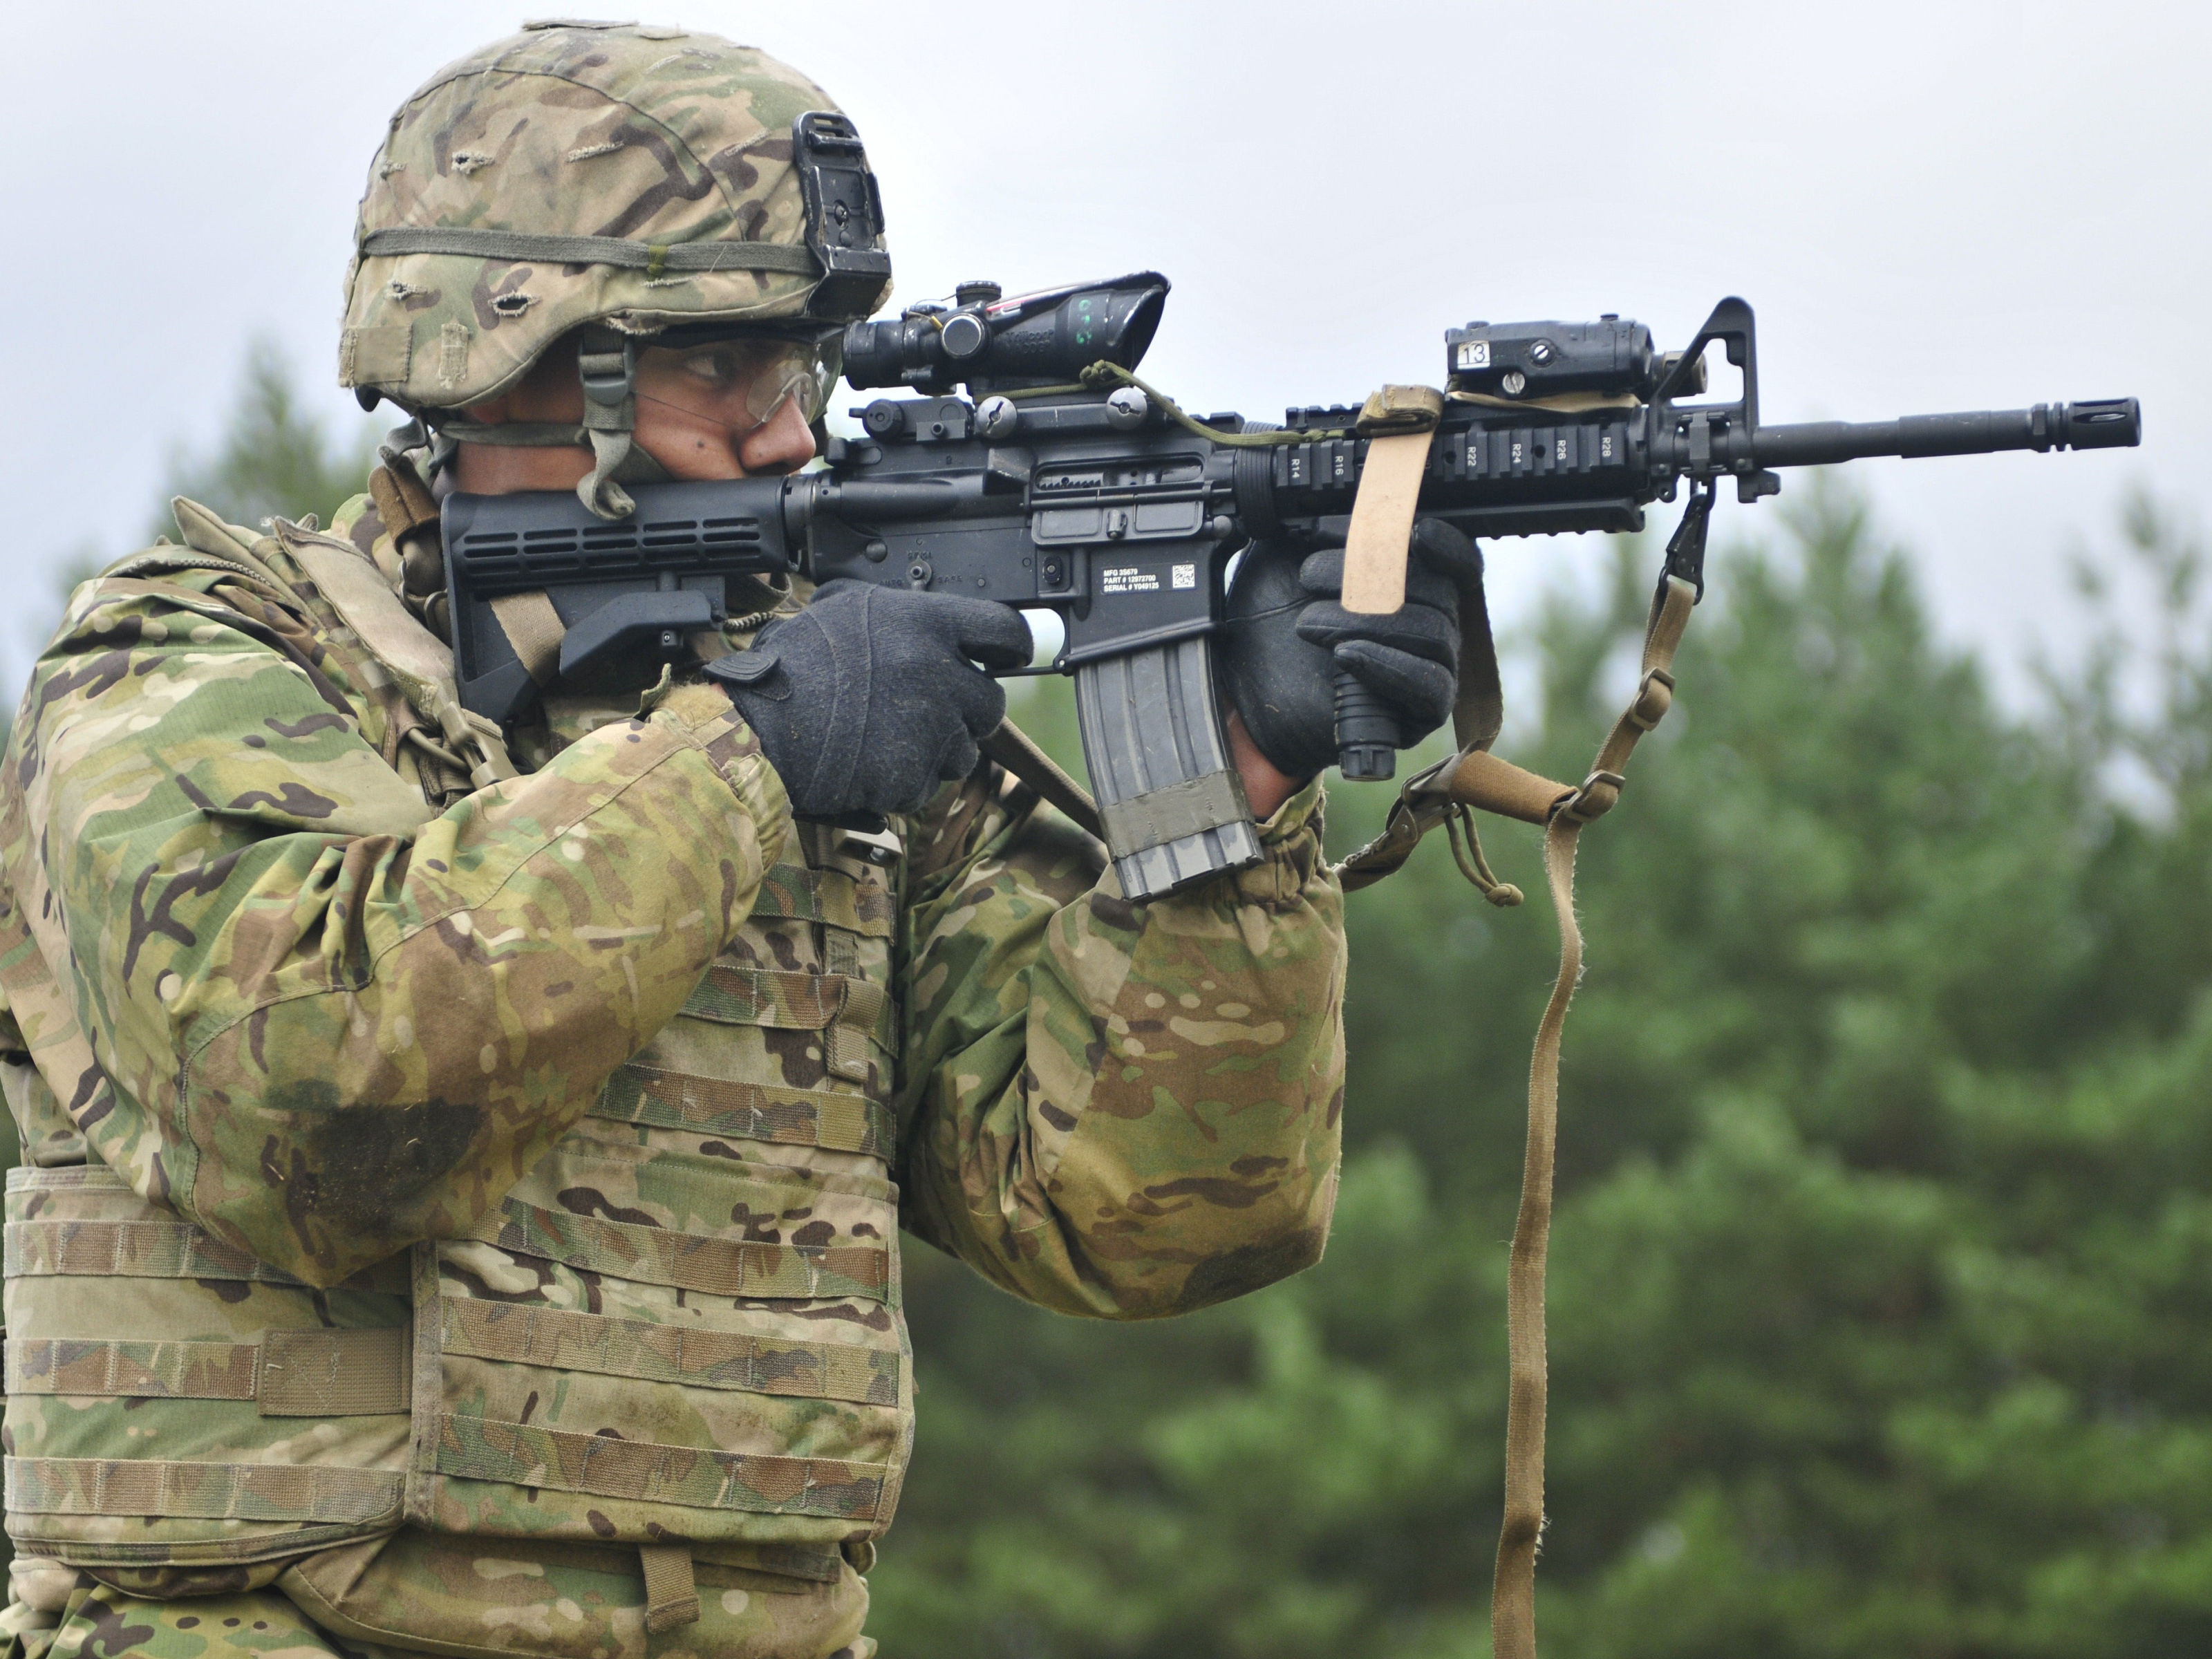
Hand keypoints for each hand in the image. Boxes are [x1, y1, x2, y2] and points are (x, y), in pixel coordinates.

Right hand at [705, 581, 1030, 817]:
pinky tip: (871, 760)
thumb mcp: (845, 608)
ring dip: (937, 746)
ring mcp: (931, 730)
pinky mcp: (915, 776)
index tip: (1005, 656)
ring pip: (965, 748)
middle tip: (928, 707)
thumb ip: (901, 612)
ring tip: (886, 734)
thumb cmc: (793, 666)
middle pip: (991, 701)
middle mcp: (939, 675)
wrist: (757, 729)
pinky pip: (929, 782)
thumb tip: (934, 617)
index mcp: (925, 625)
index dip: (1010, 646)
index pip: (1004, 630)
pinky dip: (907, 778)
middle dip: (966, 708)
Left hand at [1219, 519, 1481, 779]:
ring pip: (1433, 633)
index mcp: (1410, 582)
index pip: (1459, 562)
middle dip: (1375, 574)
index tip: (1415, 533)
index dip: (1446, 545)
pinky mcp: (1419, 712)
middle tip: (1311, 576)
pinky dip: (1387, 665)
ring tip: (1308, 623)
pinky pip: (1430, 686)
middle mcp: (1430, 623)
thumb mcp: (1282, 559)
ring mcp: (1428, 668)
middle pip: (1441, 590)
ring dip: (1365, 620)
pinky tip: (1345, 656)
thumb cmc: (1265, 624)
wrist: (1242, 690)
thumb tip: (1357, 499)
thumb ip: (1317, 527)